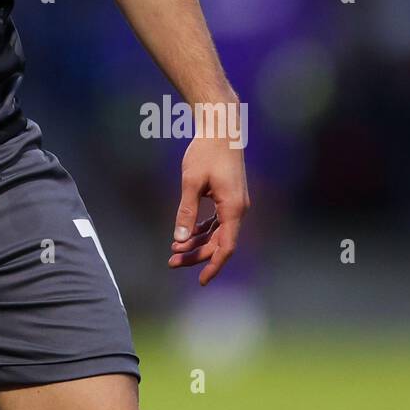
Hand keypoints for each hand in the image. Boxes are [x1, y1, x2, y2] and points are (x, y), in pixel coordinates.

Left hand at [168, 128, 249, 285]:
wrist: (221, 128)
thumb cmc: (206, 153)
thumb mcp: (191, 183)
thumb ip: (186, 212)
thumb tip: (180, 240)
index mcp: (233, 209)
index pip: (226, 248)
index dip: (213, 266)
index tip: (201, 282)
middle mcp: (238, 209)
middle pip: (219, 243)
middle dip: (197, 255)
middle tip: (171, 262)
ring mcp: (235, 203)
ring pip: (218, 233)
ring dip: (198, 243)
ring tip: (175, 251)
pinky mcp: (228, 197)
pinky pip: (218, 222)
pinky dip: (203, 230)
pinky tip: (188, 234)